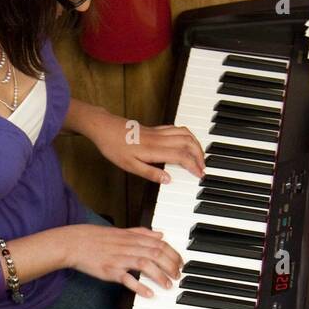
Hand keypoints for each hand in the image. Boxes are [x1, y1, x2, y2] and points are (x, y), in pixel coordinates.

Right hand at [63, 222, 182, 296]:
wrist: (74, 243)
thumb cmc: (96, 238)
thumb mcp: (121, 231)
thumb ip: (142, 233)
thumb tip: (160, 234)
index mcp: (131, 237)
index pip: (159, 244)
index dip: (173, 254)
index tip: (181, 264)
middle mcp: (127, 246)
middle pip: (156, 253)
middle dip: (171, 265)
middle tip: (178, 276)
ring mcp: (118, 258)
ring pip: (145, 264)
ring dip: (159, 276)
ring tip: (168, 285)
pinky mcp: (109, 271)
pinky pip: (127, 279)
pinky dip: (139, 286)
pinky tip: (149, 294)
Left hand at [83, 106, 204, 183]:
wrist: (104, 128)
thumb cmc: (114, 147)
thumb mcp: (130, 166)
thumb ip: (150, 174)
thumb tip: (168, 180)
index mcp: (154, 150)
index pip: (182, 156)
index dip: (194, 166)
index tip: (200, 175)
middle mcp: (159, 139)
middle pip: (188, 143)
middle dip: (200, 156)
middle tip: (203, 168)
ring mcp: (158, 132)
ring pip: (185, 133)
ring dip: (196, 144)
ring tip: (199, 157)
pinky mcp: (155, 128)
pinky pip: (177, 129)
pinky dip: (187, 136)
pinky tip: (187, 143)